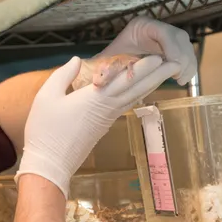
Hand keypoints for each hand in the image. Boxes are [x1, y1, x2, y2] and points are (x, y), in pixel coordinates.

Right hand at [16, 54, 179, 196]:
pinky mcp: (104, 126)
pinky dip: (137, 94)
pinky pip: (125, 105)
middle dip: (157, 74)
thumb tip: (77, 60)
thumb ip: (63, 75)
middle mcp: (107, 109)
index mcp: (94, 99)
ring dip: (151, 84)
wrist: (50, 164)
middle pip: (136, 89)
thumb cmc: (45, 130)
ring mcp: (107, 119)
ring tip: (165, 73)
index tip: (159, 57)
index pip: (123, 80)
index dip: (142, 68)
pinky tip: (143, 90)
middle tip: (177, 63)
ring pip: (134, 98)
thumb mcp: (47, 96)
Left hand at [97, 17, 196, 85]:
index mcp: (141, 26)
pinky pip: (187, 53)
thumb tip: (104, 79)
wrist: (115, 63)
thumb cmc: (112, 61)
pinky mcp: (173, 46)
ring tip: (180, 79)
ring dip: (187, 63)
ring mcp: (167, 36)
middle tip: (179, 76)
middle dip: (182, 57)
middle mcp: (156, 27)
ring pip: (186, 45)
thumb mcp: (108, 62)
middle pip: (179, 37)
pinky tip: (181, 78)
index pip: (163, 32)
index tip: (174, 65)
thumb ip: (106, 68)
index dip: (172, 47)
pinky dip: (188, 66)